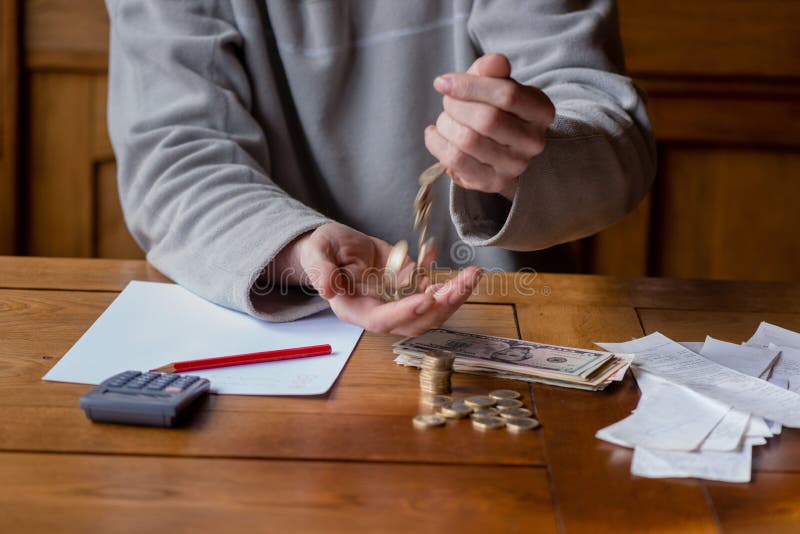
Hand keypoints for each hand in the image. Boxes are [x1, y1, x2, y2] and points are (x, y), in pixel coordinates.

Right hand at [271, 223, 482, 335]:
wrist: (335, 246)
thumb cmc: (322, 250)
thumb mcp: (317, 253)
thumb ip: (322, 271)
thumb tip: (329, 290)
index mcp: (355, 309)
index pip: (382, 320)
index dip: (404, 312)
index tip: (426, 299)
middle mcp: (381, 311)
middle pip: (416, 320)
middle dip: (443, 305)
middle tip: (464, 283)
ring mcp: (398, 301)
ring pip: (432, 310)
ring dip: (455, 296)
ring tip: (474, 275)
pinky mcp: (411, 288)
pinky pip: (436, 291)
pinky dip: (453, 283)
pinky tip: (467, 272)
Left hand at [424, 54, 555, 199]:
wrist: (500, 148)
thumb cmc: (495, 108)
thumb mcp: (496, 82)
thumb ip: (492, 69)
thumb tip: (494, 62)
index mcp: (541, 111)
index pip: (507, 94)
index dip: (469, 86)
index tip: (443, 82)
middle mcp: (533, 142)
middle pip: (486, 119)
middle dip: (456, 106)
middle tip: (447, 101)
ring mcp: (515, 166)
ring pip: (469, 141)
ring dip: (446, 125)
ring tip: (444, 119)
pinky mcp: (493, 183)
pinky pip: (457, 162)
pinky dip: (437, 144)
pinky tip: (434, 134)